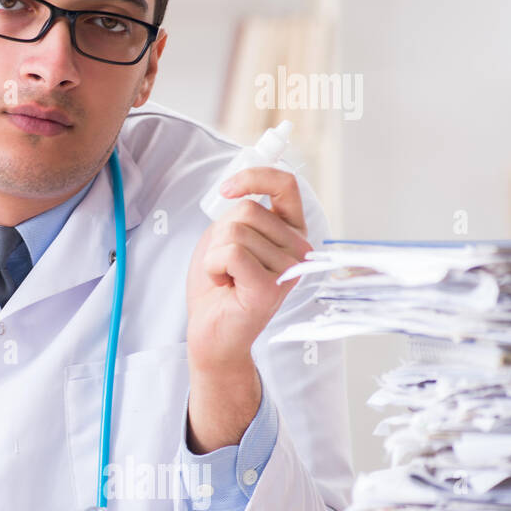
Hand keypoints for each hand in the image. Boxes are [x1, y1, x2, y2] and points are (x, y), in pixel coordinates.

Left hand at [184, 166, 310, 450]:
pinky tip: (223, 285)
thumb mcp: (228, 236)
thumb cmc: (219, 285)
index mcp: (292, 232)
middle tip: (225, 265)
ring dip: (215, 254)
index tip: (226, 189)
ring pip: (236, 231)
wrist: (211, 333)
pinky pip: (231, 252)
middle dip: (221, 234)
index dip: (255, 177)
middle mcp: (299, 250)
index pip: (286, 185)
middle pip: (249, 210)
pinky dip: (214, 266)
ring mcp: (288, 270)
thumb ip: (240, 212)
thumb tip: (239, 186)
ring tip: (226, 278)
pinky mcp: (270, 288)